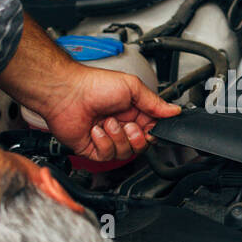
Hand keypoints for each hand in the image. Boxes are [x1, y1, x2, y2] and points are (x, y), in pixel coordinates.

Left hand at [35, 63, 179, 160]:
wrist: (67, 93)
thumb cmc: (94, 85)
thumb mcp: (132, 87)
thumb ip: (155, 102)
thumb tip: (174, 110)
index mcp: (132, 112)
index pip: (151, 131)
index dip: (152, 133)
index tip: (149, 127)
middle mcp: (120, 126)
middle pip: (141, 146)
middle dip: (136, 137)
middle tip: (127, 125)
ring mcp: (107, 138)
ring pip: (125, 153)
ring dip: (117, 137)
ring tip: (106, 122)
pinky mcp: (93, 149)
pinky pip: (107, 156)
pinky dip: (103, 142)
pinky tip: (95, 130)